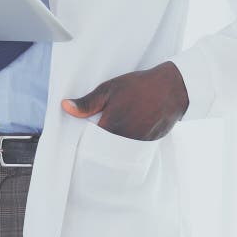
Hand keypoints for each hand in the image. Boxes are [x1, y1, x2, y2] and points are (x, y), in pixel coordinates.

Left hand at [61, 61, 188, 140]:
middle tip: (100, 124)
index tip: (84, 129)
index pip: (89, 142)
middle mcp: (123, 141)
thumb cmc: (139, 86)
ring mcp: (137, 145)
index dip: (84, 136)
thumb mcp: (109, 89)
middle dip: (98, 140)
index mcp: (110, 127)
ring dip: (113, 141)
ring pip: (117, 150)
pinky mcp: (147, 145)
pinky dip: (127, 141)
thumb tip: (65, 107)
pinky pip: (131, 148)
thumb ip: (87, 102)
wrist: (171, 89)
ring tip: (118, 123)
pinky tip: (130, 125)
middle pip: (102, 149)